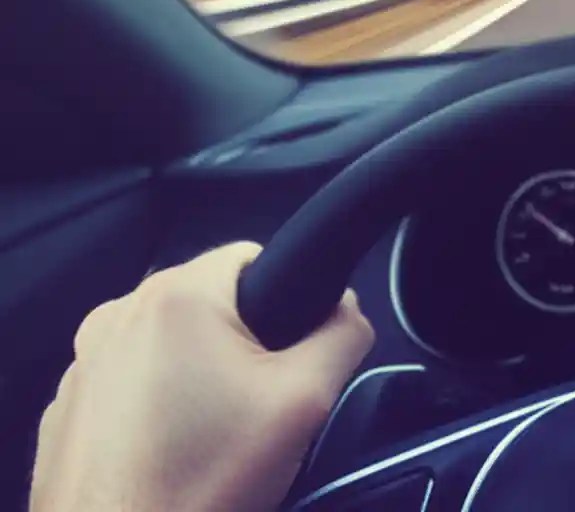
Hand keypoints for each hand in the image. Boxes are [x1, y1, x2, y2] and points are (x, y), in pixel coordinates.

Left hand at [30, 242, 373, 511]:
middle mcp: (117, 315)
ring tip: (214, 437)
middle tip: (258, 408)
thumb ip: (342, 336)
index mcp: (176, 296)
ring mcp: (84, 362)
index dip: (288, 303)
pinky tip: (173, 453)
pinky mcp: (68, 406)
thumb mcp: (305, 401)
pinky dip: (158, 408)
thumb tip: (345, 310)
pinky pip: (132, 385)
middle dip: (243, 347)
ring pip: (171, 346)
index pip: (253, 257)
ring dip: (199, 377)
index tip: (289, 360)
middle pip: (211, 305)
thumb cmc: (202, 479)